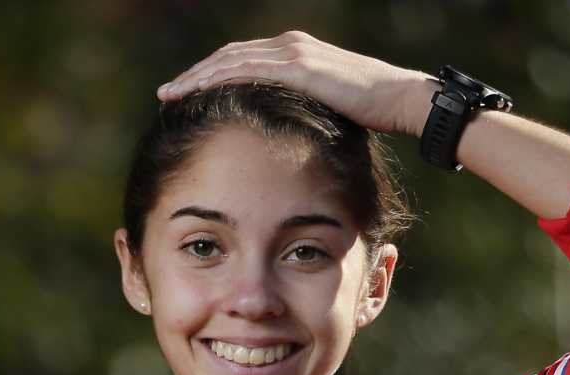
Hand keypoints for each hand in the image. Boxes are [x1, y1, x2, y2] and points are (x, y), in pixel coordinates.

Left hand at [158, 31, 436, 138]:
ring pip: (230, 61)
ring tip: (171, 96)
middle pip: (228, 57)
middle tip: (167, 94)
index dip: (212, 75)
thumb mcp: (331, 107)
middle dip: (195, 76)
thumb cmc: (374, 111)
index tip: (187, 93)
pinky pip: (247, 72)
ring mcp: (292, 53)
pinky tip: (197, 95)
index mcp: (295, 51)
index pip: (242, 59)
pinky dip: (218, 81)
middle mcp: (289, 45)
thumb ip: (306, 109)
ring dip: (197, 78)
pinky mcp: (298, 67)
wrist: (401, 98)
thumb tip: (289, 133)